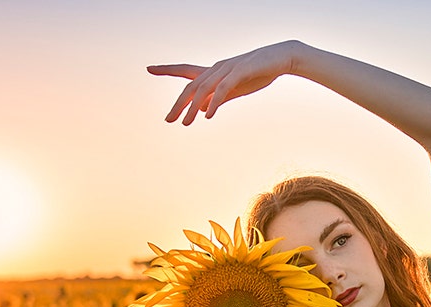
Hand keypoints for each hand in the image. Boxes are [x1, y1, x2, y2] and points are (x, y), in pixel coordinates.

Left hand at [147, 40, 302, 124]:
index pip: (186, 70)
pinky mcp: (241, 72)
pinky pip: (223, 88)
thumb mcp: (235, 88)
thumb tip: (202, 109)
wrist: (281, 58)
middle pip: (191, 85)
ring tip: (185, 123)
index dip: (167, 69)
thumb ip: (218, 97)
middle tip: (167, 120)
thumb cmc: (259, 73)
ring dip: (193, 106)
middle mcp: (217, 68)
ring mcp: (228, 69)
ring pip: (204, 87)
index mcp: (214, 71)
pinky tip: (208, 114)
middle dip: (178, 103)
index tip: (150, 68)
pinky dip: (213, 101)